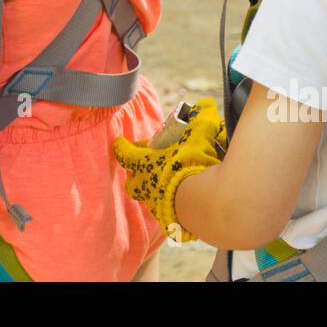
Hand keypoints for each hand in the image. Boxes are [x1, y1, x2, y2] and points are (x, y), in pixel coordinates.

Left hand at [114, 98, 224, 241]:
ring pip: (148, 198)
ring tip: (168, 185)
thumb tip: (206, 105)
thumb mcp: (200, 133)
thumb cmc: (194, 164)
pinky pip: (166, 213)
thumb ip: (203, 117)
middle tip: (148, 167)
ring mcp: (156, 205)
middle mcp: (145, 185)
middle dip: (137, 175)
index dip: (123, 147)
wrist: (206, 204)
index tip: (120, 143)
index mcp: (145, 163)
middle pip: (133, 181)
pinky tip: (183, 202)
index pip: (126, 153)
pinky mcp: (170, 221)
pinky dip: (171, 206)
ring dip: (155, 191)